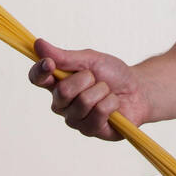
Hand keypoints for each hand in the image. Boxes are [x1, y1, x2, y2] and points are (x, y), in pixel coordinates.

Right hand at [28, 38, 151, 140]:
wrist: (138, 89)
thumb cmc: (112, 74)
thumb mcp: (90, 59)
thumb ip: (64, 56)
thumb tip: (38, 44)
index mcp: (57, 83)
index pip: (37, 79)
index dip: (40, 71)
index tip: (50, 63)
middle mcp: (62, 104)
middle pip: (61, 92)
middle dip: (85, 79)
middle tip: (96, 78)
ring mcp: (75, 119)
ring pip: (83, 102)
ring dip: (102, 91)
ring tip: (107, 91)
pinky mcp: (90, 131)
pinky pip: (98, 113)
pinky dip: (111, 103)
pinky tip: (113, 104)